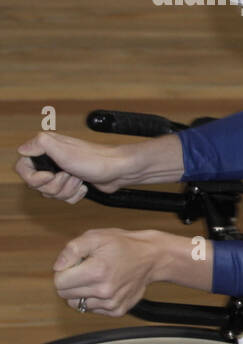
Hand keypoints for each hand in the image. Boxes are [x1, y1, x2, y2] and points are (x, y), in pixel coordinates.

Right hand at [15, 132, 132, 201]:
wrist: (119, 171)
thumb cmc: (95, 159)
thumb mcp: (64, 150)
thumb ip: (41, 144)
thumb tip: (22, 150)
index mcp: (46, 149)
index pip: (22, 168)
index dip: (33, 177)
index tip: (49, 176)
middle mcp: (52, 160)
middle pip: (36, 185)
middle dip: (55, 185)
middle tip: (70, 175)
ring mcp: (62, 173)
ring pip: (50, 194)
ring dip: (66, 190)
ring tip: (79, 180)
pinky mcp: (72, 184)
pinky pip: (63, 199)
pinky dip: (74, 196)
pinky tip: (84, 187)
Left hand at [53, 229, 163, 316]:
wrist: (151, 257)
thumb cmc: (124, 246)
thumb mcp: (95, 237)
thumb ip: (72, 250)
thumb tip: (58, 267)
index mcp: (96, 271)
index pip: (59, 282)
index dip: (64, 271)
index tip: (76, 265)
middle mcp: (104, 290)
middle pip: (65, 295)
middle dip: (71, 282)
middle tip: (86, 270)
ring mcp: (111, 302)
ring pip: (77, 304)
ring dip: (82, 292)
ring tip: (97, 279)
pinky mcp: (117, 310)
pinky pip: (92, 309)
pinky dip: (94, 300)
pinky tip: (105, 287)